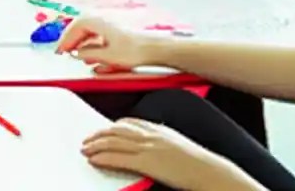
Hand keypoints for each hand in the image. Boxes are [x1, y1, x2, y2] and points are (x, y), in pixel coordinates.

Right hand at [56, 15, 155, 72]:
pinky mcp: (117, 31)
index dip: (65, 39)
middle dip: (71, 40)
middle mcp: (102, 19)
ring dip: (81, 43)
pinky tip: (92, 56)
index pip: (75, 27)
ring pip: (89, 31)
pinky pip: (98, 35)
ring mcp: (110, 24)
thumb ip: (88, 54)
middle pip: (80, 27)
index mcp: (97, 21)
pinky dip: (91, 44)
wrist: (154, 49)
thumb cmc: (134, 49)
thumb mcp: (107, 56)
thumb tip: (76, 54)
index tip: (60, 51)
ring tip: (75, 54)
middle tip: (63, 52)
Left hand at [82, 119, 246, 189]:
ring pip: (114, 142)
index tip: (104, 129)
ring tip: (85, 149)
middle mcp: (152, 135)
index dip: (113, 125)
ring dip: (96, 145)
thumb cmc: (198, 164)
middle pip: (118, 130)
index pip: (130, 122)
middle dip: (99, 134)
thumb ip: (163, 143)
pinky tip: (94, 160)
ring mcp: (148, 148)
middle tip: (87, 139)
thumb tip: (154, 148)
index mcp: (160, 129)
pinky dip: (103, 158)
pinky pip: (119, 159)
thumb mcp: (178, 146)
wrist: (209, 171)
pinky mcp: (147, 162)